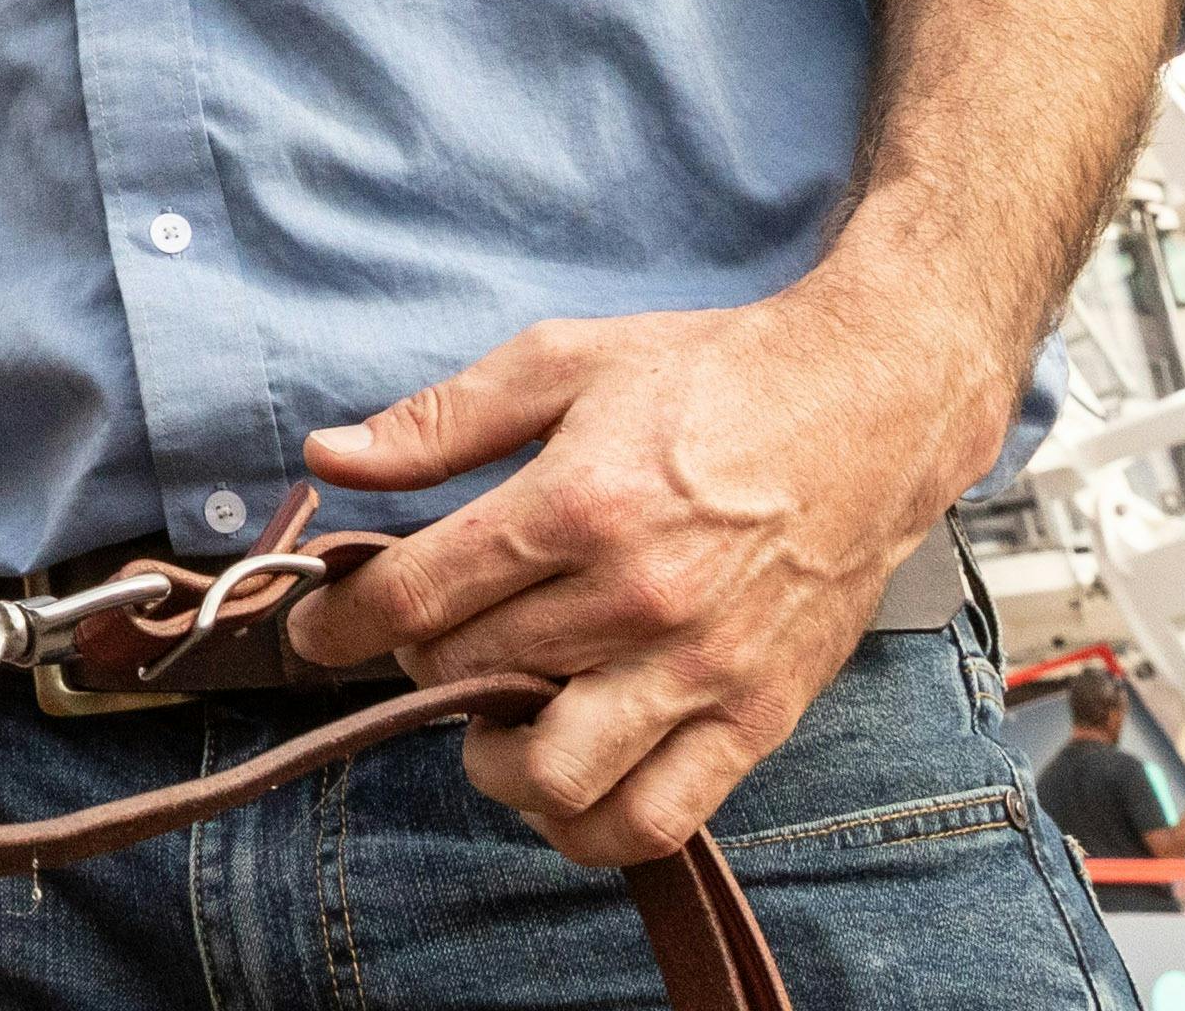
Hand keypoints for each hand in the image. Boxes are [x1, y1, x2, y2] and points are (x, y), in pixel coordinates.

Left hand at [279, 270, 1007, 867]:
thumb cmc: (712, 377)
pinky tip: (566, 779)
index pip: (419, 599)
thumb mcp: (562, 361)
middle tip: (425, 641)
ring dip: (496, 764)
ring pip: (558, 779)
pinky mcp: (757, 717)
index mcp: (579, 504)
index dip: (344, 626)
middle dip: (419, 668)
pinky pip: (657, 819)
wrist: (866, 408)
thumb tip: (330, 460)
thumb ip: (438, 423)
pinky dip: (591, 824)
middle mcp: (638, 599)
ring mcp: (701, 669)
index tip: (318, 632)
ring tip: (490, 719)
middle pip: (473, 678)